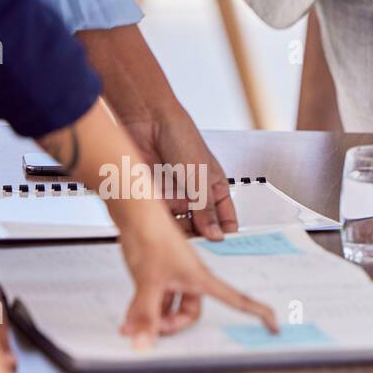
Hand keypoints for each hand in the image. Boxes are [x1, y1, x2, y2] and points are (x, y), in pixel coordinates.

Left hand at [117, 223, 277, 344]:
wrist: (135, 215)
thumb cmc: (151, 237)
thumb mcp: (149, 282)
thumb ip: (146, 315)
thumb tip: (145, 344)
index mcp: (202, 280)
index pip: (239, 301)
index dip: (259, 314)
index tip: (274, 326)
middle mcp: (192, 279)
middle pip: (190, 312)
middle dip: (172, 324)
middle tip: (150, 329)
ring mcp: (175, 276)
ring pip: (171, 306)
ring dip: (156, 316)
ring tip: (134, 321)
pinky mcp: (160, 273)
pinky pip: (158, 297)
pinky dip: (146, 306)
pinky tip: (131, 312)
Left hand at [123, 110, 235, 240]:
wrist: (147, 121)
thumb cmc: (181, 138)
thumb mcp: (200, 178)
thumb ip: (206, 209)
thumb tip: (216, 235)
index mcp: (215, 190)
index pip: (225, 220)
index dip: (226, 235)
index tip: (224, 249)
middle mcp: (196, 197)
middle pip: (202, 228)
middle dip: (202, 239)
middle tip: (200, 251)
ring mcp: (175, 198)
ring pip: (181, 227)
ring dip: (181, 235)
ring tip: (181, 244)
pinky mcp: (155, 198)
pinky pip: (160, 218)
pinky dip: (161, 226)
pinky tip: (163, 231)